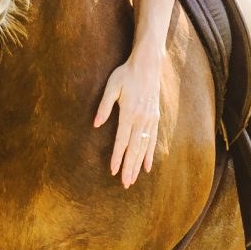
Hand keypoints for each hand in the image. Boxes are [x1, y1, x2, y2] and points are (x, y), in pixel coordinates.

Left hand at [94, 50, 164, 186]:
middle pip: (134, 148)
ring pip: (144, 147)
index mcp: (129, 113)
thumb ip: (104, 106)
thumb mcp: (111, 87)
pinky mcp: (155, 118)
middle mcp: (141, 119)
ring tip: (133, 180)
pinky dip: (149, 155)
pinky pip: (153, 140)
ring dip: (138, 165)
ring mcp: (150, 120)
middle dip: (129, 167)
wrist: (148, 65)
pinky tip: (147, 167)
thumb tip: (96, 124)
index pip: (122, 140)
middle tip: (125, 184)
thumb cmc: (126, 74)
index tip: (113, 171)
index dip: (117, 156)